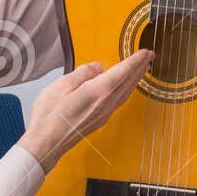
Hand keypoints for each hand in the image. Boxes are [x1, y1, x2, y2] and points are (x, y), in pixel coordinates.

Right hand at [21, 49, 152, 173]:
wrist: (47, 143)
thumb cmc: (51, 114)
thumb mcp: (63, 84)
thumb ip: (83, 73)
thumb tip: (98, 68)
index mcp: (99, 91)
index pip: (123, 72)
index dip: (135, 60)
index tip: (146, 52)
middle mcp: (107, 103)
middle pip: (128, 82)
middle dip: (140, 68)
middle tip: (149, 56)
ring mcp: (105, 113)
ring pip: (126, 93)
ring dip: (135, 79)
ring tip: (142, 69)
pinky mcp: (100, 120)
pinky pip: (119, 100)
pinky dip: (127, 89)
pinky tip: (125, 88)